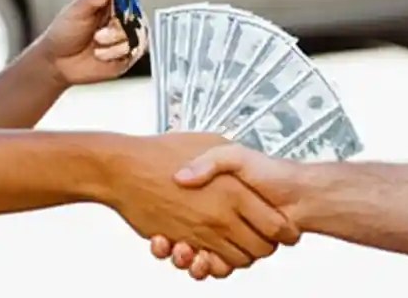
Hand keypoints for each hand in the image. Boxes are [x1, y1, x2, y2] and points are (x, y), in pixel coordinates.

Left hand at [36, 0, 148, 86]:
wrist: (58, 64)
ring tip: (97, 41)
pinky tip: (101, 54)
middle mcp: (118, 13)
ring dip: (114, 37)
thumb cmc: (63, 35)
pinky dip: (115, 51)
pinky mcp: (127, 52)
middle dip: (119, 19)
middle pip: (135, 6)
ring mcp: (124, 32)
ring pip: (136, 29)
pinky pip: (134, 48)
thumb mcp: (75, 12)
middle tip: (101, 29)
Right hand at [109, 133, 299, 270]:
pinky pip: (207, 266)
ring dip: (237, 257)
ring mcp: (201, 232)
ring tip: (234, 241)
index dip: (283, 230)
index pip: (275, 225)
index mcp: (234, 190)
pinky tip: (208, 248)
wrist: (123, 168)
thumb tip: (248, 165)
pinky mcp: (182, 242)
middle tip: (261, 235)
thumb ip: (232, 157)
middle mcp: (221, 216)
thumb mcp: (209, 141)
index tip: (284, 226)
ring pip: (235, 261)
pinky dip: (210, 264)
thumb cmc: (161, 152)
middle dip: (264, 247)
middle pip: (260, 249)